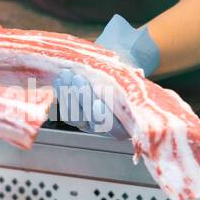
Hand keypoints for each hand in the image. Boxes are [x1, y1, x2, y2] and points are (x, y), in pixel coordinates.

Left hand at [52, 14, 159, 137]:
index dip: (105, 116)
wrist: (112, 71)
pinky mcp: (76, 115)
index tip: (97, 101)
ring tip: (68, 75)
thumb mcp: (133, 75)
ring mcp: (89, 123)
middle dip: (83, 98)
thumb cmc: (125, 74)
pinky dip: (63, 93)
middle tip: (79, 78)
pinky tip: (61, 78)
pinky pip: (66, 109)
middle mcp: (107, 128)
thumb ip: (135, 77)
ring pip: (76, 117)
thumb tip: (138, 73)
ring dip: (70, 95)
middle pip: (92, 122)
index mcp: (126, 123)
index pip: (115, 128)